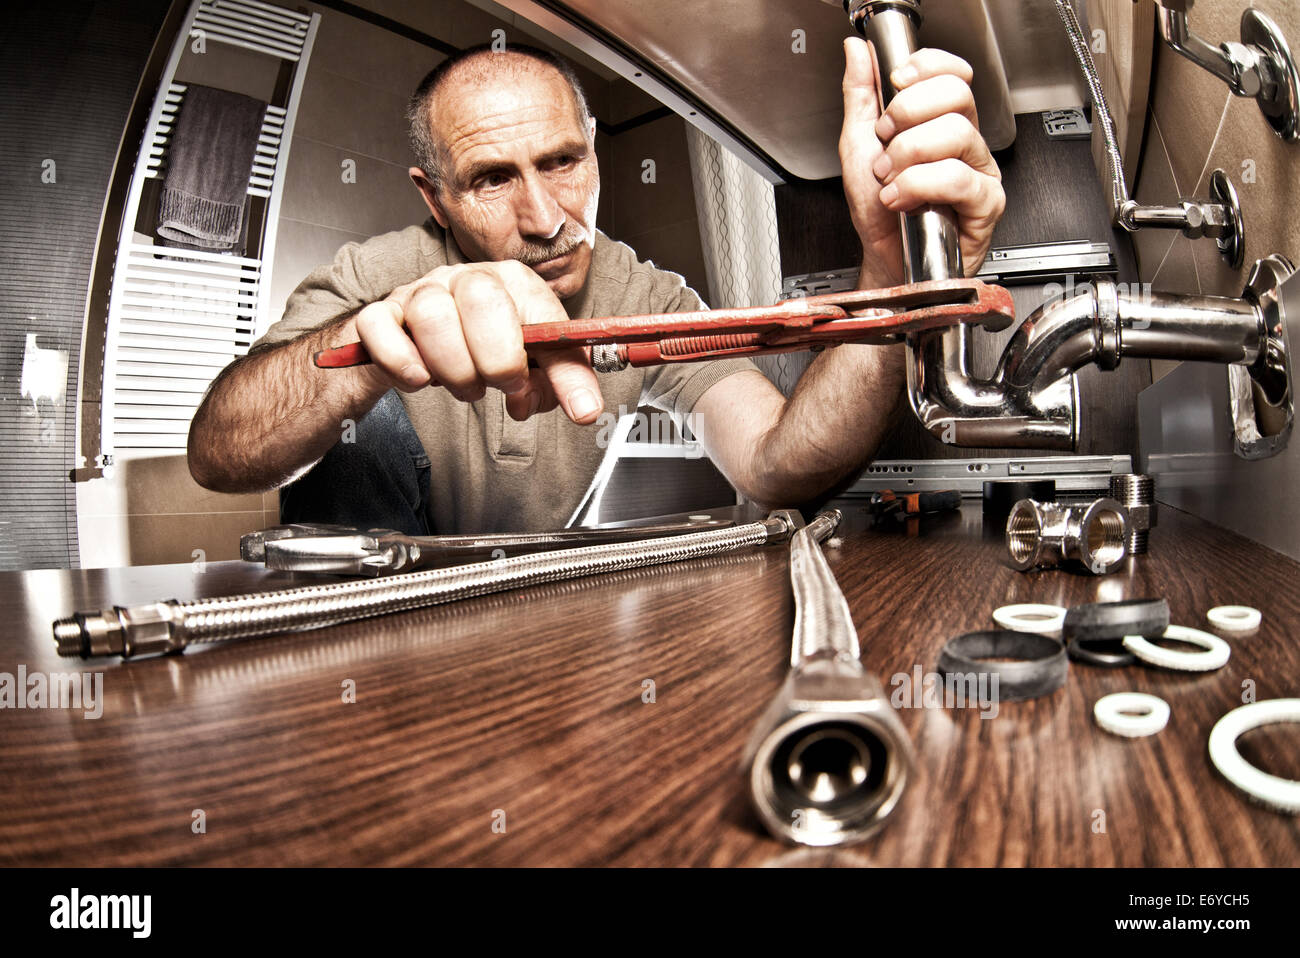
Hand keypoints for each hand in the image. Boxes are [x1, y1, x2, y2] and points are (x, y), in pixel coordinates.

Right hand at [351, 259, 602, 423]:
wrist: (421, 350)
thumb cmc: (483, 350)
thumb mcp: (534, 366)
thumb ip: (562, 383)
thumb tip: (584, 409)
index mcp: (514, 283)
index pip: (541, 313)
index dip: (552, 363)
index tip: (551, 398)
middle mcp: (466, 278)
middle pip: (480, 299)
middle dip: (495, 360)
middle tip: (498, 387)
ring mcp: (420, 291)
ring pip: (431, 314)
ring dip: (452, 368)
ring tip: (465, 387)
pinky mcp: (381, 314)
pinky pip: (380, 326)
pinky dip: (401, 362)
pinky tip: (420, 380)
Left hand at [839, 37, 1004, 281]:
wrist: (884, 262)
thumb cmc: (879, 214)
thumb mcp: (858, 147)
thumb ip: (860, 98)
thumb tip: (857, 53)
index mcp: (941, 123)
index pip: (952, 73)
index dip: (926, 68)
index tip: (895, 83)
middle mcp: (965, 143)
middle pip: (956, 94)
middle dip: (908, 115)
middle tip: (886, 146)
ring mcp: (979, 171)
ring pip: (956, 133)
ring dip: (908, 158)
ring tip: (890, 181)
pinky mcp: (986, 203)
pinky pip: (958, 178)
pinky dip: (919, 187)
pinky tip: (901, 200)